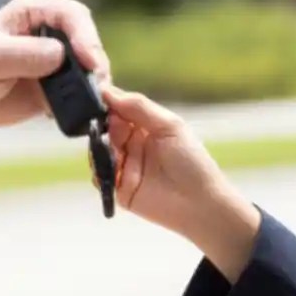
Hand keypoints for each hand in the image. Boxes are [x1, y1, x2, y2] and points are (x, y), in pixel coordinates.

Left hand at [0, 0, 108, 167]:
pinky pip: (81, 92)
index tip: (89, 60)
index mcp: (35, 11)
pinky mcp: (59, 86)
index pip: (72, 15)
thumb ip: (22, 55)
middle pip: (88, 40)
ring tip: (91, 104)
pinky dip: (84, 102)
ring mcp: (58, 60)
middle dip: (96, 62)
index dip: (85, 35)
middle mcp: (51, 31)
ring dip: (94, 86)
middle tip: (97, 85)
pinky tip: (76, 114)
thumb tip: (58, 54)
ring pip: (89, 68)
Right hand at [104, 86, 260, 281]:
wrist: (199, 203)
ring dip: (99, 146)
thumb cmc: (191, 162)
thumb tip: (108, 92)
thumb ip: (139, 107)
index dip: (108, 100)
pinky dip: (98, 169)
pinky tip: (108, 165)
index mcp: (146, 126)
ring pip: (99, 150)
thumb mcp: (169, 126)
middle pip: (106, 127)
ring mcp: (125, 166)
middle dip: (100, 122)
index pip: (120, 108)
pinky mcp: (119, 188)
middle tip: (100, 121)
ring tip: (108, 146)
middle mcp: (133, 144)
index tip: (96, 93)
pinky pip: (100, 176)